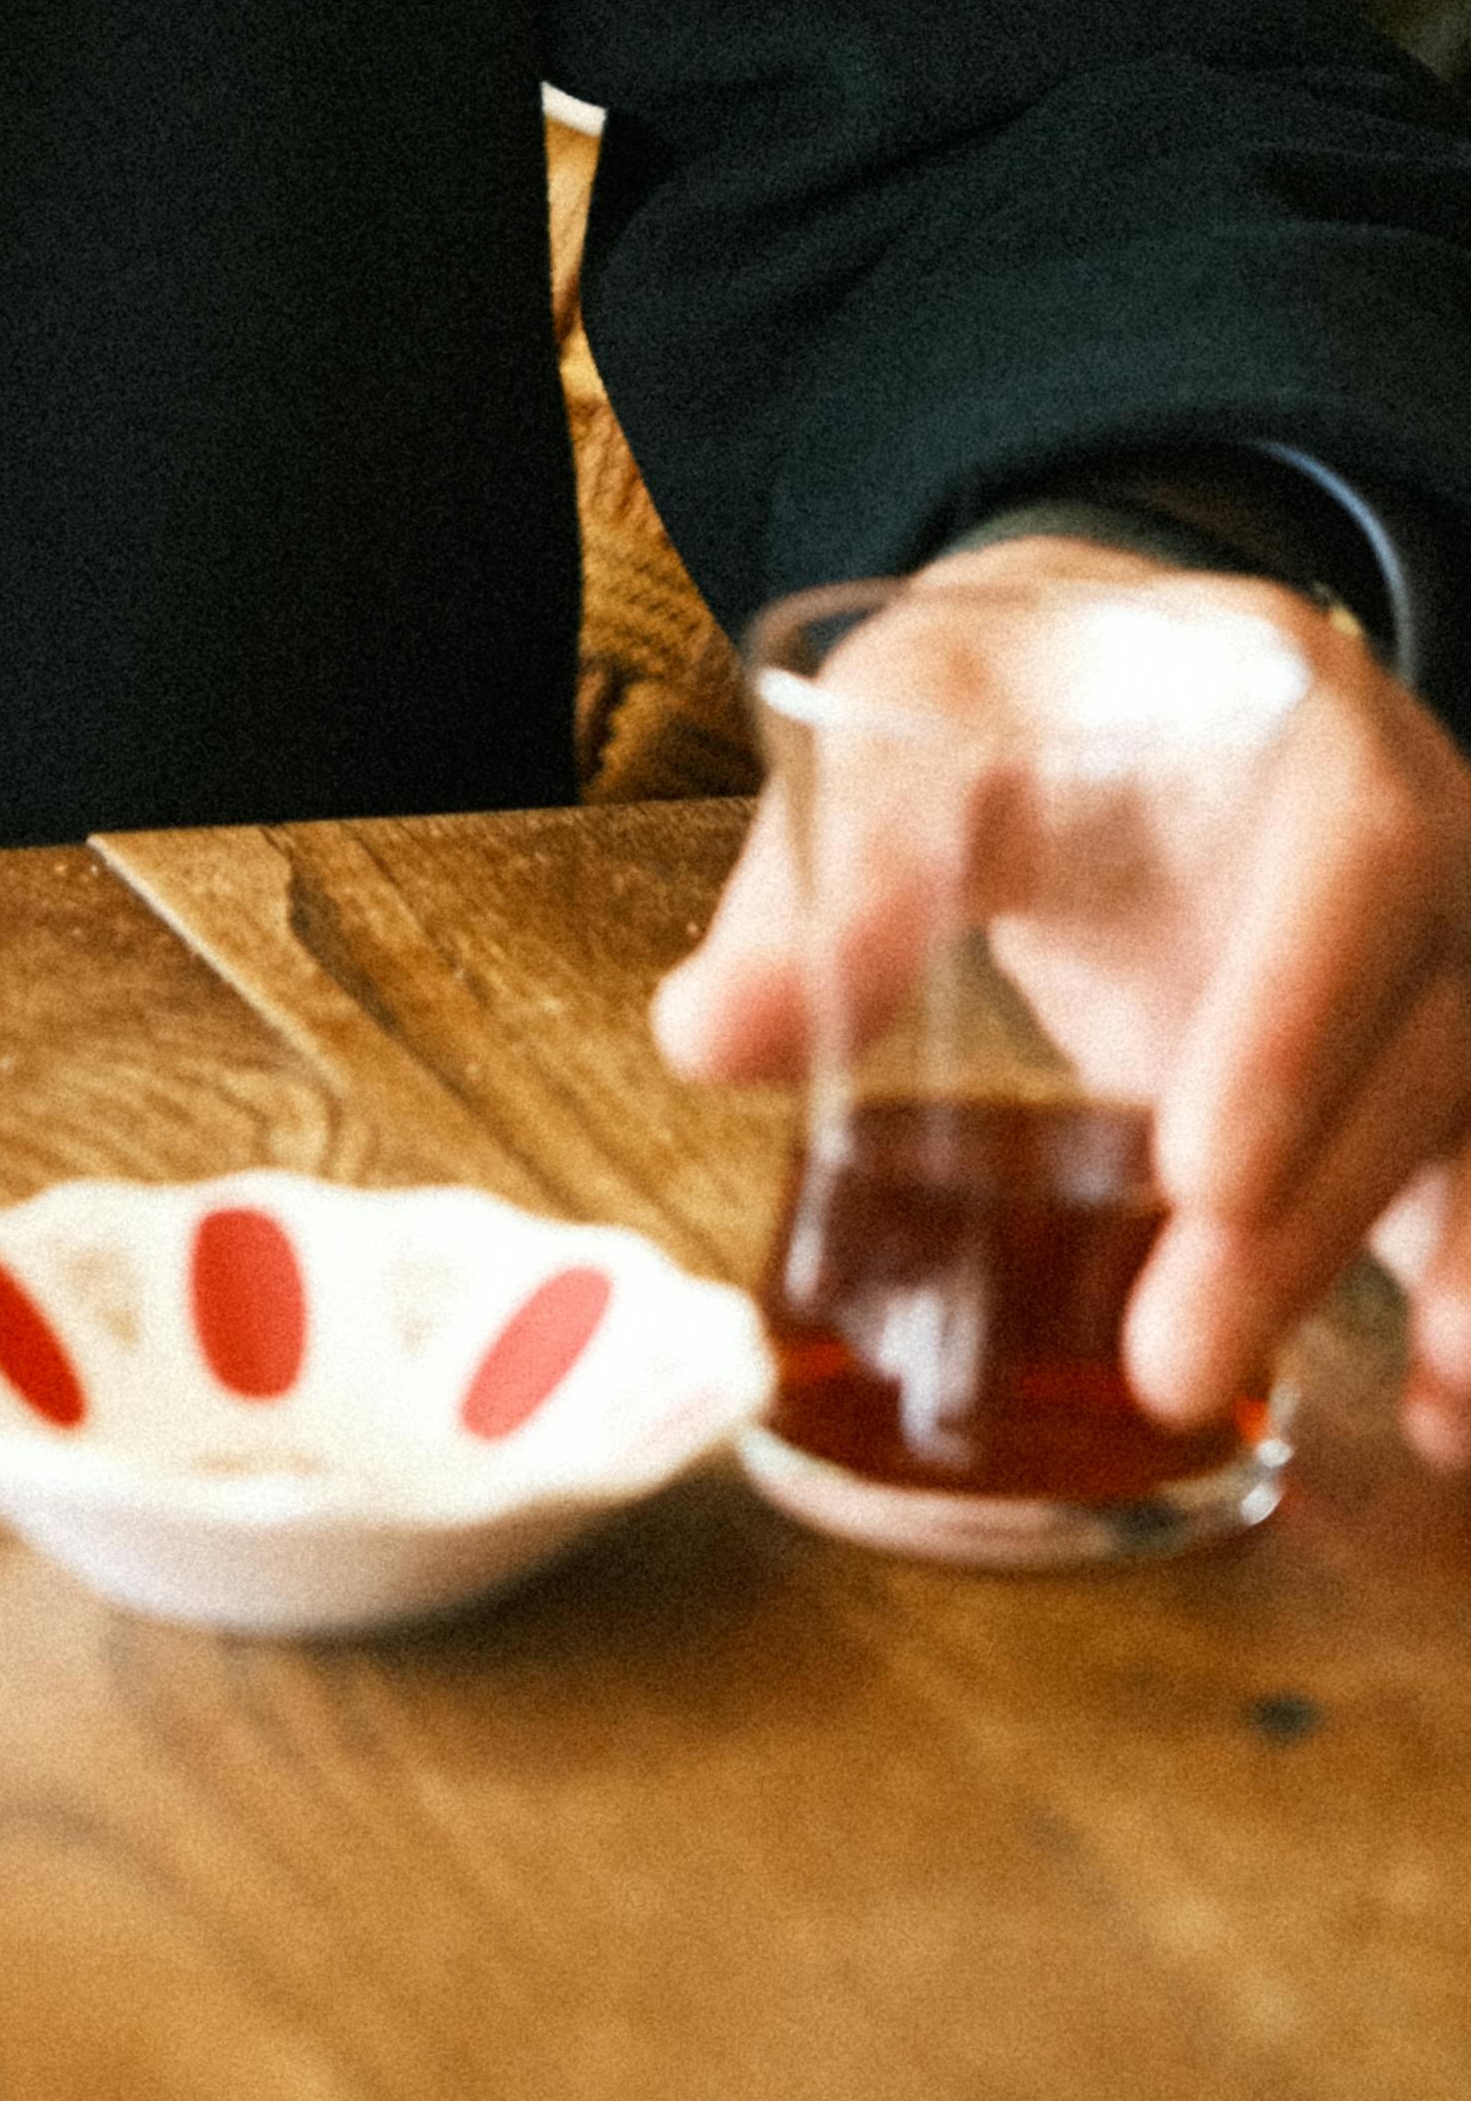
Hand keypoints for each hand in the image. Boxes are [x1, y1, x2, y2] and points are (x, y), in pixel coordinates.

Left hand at [652, 544, 1470, 1467]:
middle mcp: (1427, 837)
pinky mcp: (1440, 1070)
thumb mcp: (913, 730)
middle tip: (1173, 1360)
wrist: (1122, 676)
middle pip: (1423, 1033)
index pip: (1354, 861)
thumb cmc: (1021, 699)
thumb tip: (705, 1038)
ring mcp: (1450, 963)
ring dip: (1456, 1269)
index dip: (1295, 1020)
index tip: (1199, 1173)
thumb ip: (833, 878)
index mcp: (1304, 718)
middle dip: (1310, 1214)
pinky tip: (1446, 1425)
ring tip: (1423, 1420)